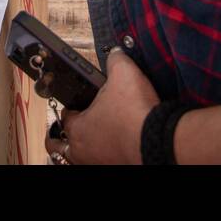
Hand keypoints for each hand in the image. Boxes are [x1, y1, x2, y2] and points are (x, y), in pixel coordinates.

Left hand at [47, 49, 158, 164]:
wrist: (159, 141)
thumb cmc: (135, 114)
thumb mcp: (124, 73)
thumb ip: (115, 60)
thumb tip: (115, 53)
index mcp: (77, 129)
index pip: (65, 118)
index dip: (71, 107)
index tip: (78, 103)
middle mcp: (83, 152)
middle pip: (62, 146)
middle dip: (64, 137)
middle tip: (70, 129)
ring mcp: (98, 163)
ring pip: (79, 158)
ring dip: (82, 149)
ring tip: (92, 139)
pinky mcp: (116, 167)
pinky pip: (101, 162)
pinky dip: (102, 156)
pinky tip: (113, 147)